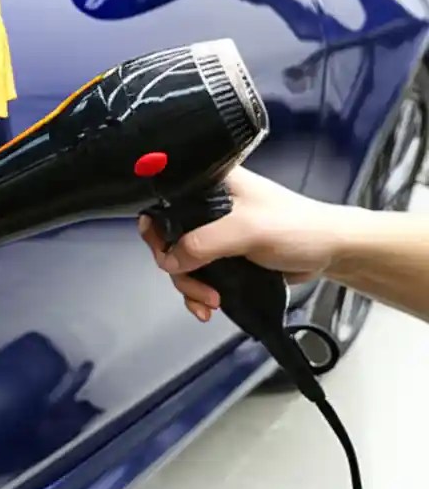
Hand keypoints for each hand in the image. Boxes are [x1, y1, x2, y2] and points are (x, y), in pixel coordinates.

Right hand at [139, 167, 343, 321]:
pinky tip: (207, 304)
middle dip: (178, 268)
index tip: (166, 254)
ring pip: (181, 261)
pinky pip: (197, 274)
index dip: (157, 230)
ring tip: (210, 300)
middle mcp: (209, 206)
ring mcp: (215, 232)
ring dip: (190, 285)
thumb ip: (204, 242)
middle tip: (194, 283)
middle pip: (169, 238)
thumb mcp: (248, 230)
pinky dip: (198, 292)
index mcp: (211, 185)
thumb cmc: (301, 228)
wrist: (331, 252)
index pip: (165, 203)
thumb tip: (170, 260)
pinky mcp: (223, 254)